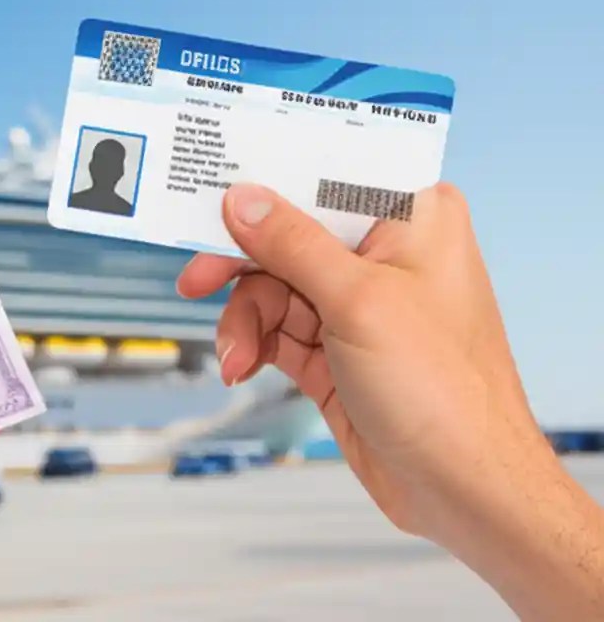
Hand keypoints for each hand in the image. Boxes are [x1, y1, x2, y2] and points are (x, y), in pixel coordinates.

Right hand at [177, 182, 602, 619]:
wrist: (462, 487)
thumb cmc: (444, 391)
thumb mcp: (357, 301)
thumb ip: (292, 244)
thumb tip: (243, 198)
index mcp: (414, 216)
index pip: (328, 174)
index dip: (270, 178)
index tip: (215, 184)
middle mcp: (387, 252)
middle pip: (288, 232)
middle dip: (242, 264)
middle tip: (198, 279)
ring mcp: (359, 302)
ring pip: (273, 285)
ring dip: (245, 318)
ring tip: (235, 355)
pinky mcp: (337, 347)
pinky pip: (276, 327)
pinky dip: (253, 342)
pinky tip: (242, 365)